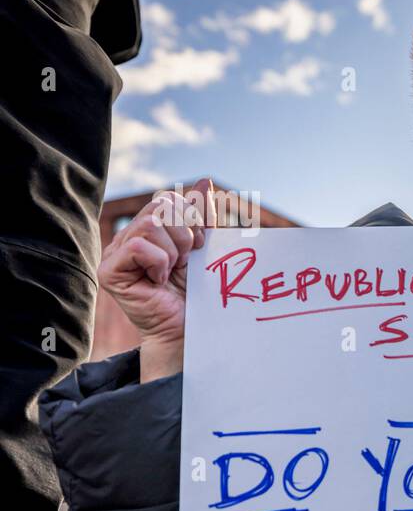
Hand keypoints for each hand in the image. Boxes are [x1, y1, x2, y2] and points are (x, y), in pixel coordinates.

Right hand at [98, 179, 215, 380]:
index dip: (192, 220)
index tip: (198, 248)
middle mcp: (128, 237)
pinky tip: (159, 280)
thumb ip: (203, 216)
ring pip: (150, 225)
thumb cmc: (197, 293)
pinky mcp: (110, 271)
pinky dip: (159, 262)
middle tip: (186, 261)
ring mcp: (115, 253)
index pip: (169, 200)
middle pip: (160, 206)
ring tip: (172, 272)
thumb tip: (204, 181)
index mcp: (149, 230)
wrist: (190, 329)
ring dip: (173, 251)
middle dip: (185, 235)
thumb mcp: (203, 249)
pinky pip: (138, 247)